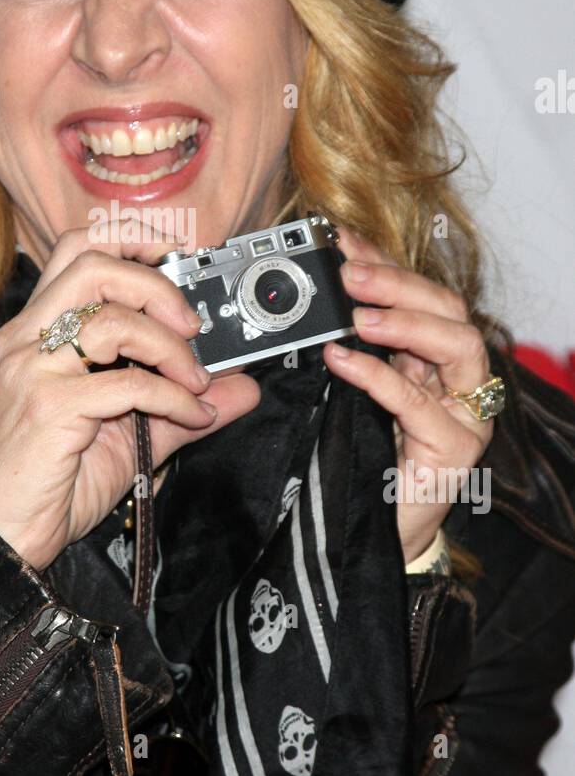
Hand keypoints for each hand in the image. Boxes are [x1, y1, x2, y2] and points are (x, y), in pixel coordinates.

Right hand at [0, 227, 260, 570]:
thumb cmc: (48, 484)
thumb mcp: (125, 435)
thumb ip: (180, 404)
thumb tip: (242, 387)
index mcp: (33, 332)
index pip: (76, 250)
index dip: (131, 240)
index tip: (177, 258)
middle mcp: (24, 340)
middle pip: (92, 265)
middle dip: (156, 284)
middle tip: (192, 324)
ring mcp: (31, 370)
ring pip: (111, 318)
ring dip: (171, 346)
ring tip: (197, 380)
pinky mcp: (48, 406)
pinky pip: (127, 383)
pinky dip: (175, 396)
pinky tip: (193, 415)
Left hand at [322, 226, 494, 564]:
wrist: (371, 536)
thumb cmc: (360, 461)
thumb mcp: (351, 392)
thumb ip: (348, 347)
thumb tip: (310, 297)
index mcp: (434, 357)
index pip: (421, 293)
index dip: (384, 262)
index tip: (339, 240)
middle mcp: (459, 379)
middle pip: (450, 308)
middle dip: (399, 282)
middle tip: (348, 272)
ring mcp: (465, 414)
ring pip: (459, 345)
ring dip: (405, 320)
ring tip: (355, 314)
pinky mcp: (454, 451)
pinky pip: (421, 404)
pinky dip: (379, 376)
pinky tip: (341, 362)